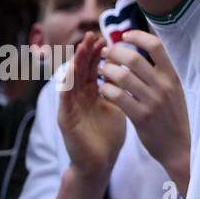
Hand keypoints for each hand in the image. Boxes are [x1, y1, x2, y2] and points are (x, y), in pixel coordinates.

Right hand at [57, 32, 126, 179]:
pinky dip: (66, 84)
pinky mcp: (65, 119)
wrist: (100, 163)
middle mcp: (80, 98)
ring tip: (82, 47)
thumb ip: (121, 89)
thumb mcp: (118, 106)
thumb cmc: (109, 135)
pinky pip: (64, 99)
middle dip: (87, 52)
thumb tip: (135, 71)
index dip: (100, 53)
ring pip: (71, 80)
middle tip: (94, 35)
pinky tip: (70, 71)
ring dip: (76, 62)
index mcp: (93, 94)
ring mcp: (71, 107)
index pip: (95, 68)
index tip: (110, 38)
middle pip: (81, 70)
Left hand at [98, 30, 190, 191]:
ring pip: (123, 77)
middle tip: (105, 53)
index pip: (156, 45)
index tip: (125, 35)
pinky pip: (118, 97)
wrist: (179, 146)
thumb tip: (141, 51)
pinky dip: (106, 90)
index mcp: (172, 76)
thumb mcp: (173, 90)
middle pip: (135, 58)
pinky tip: (102, 89)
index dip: (138, 36)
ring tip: (100, 70)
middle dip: (116, 52)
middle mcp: (164, 86)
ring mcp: (153, 101)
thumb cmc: (172, 116)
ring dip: (107, 70)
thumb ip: (159, 73)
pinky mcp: (141, 117)